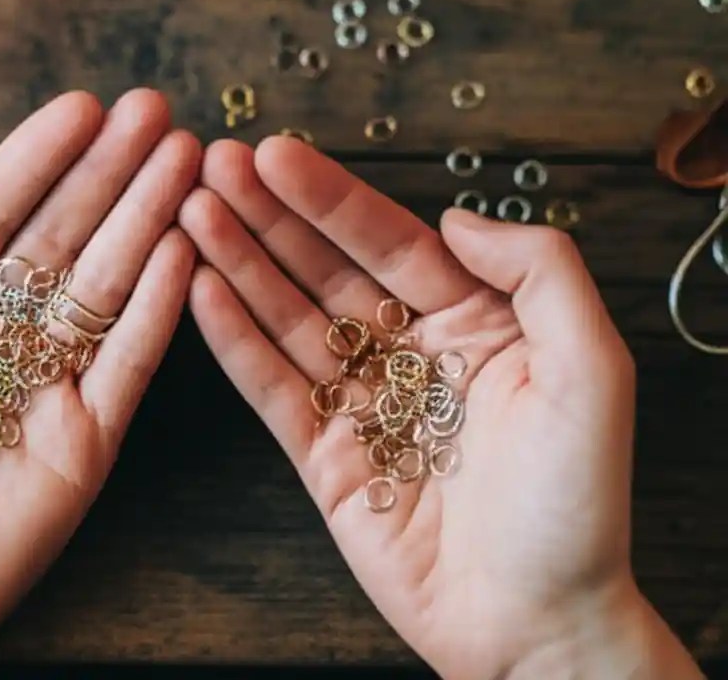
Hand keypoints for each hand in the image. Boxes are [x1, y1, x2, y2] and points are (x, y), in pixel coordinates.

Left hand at [0, 90, 198, 677]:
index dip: (35, 161)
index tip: (81, 108)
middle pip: (59, 238)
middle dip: (108, 174)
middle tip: (156, 114)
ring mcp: (42, 387)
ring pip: (103, 286)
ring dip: (146, 221)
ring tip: (188, 161)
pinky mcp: (85, 438)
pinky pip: (128, 360)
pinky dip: (158, 306)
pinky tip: (183, 248)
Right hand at [181, 138, 702, 678]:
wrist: (532, 623)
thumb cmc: (575, 507)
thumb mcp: (590, 372)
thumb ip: (540, 275)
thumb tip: (455, 218)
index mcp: (477, 325)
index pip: (391, 242)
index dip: (330, 198)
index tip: (275, 156)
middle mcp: (411, 355)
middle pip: (326, 270)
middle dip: (268, 218)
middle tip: (213, 169)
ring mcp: (361, 404)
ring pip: (288, 319)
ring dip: (238, 264)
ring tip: (190, 215)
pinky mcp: (321, 456)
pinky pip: (270, 388)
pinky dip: (232, 342)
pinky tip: (200, 292)